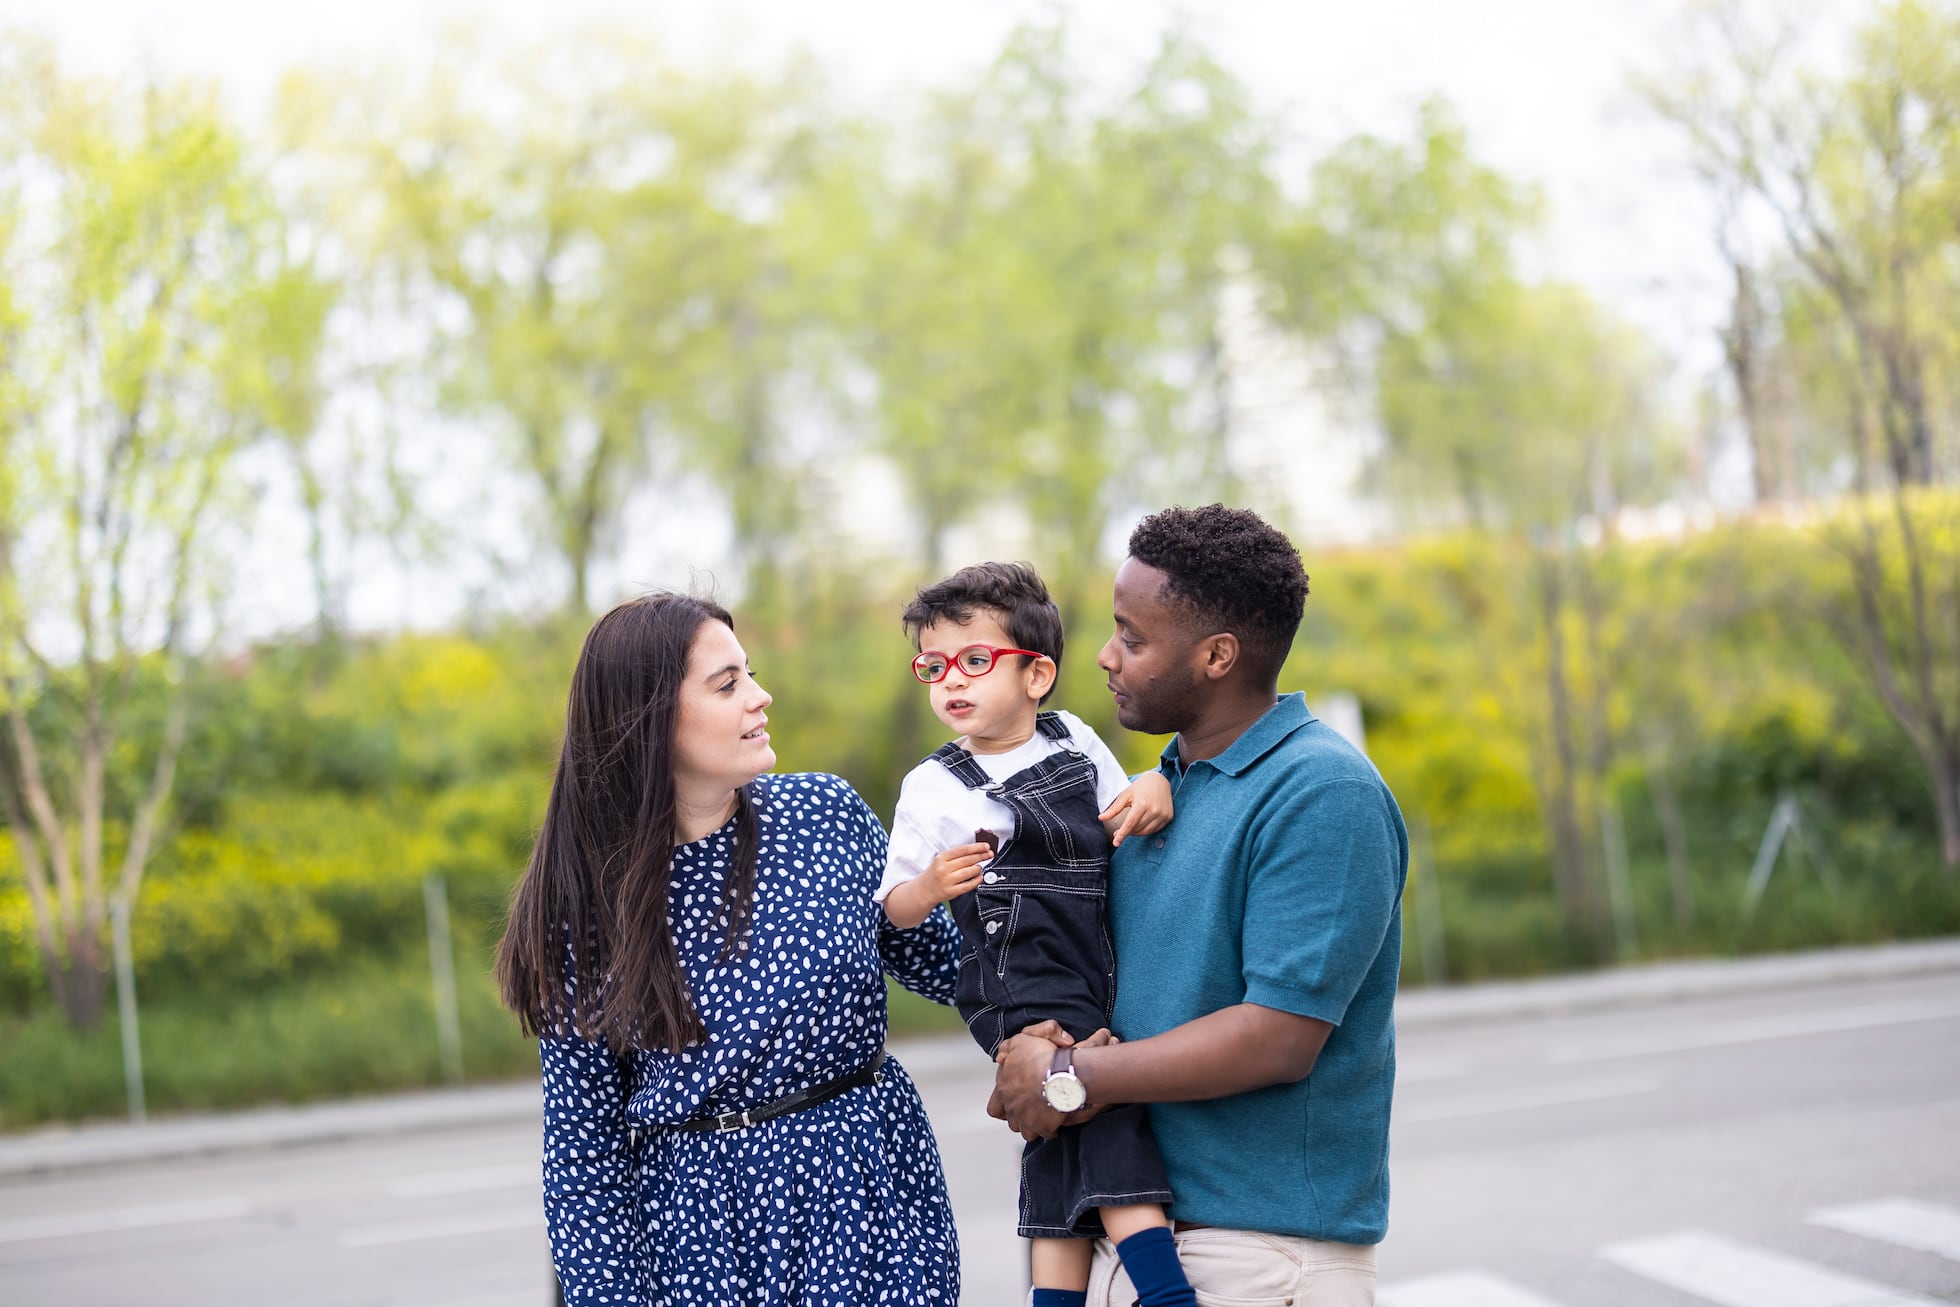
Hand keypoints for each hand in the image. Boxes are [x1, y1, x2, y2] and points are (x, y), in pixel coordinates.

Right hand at [923, 842, 991, 903]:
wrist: (924, 890)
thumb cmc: (935, 873)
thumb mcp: (941, 860)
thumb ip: (956, 855)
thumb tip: (977, 850)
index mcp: (941, 858)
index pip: (962, 850)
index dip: (976, 847)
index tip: (986, 846)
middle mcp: (943, 868)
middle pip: (967, 860)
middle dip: (981, 856)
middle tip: (989, 854)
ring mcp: (947, 881)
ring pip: (969, 872)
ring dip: (978, 868)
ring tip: (980, 867)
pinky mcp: (951, 892)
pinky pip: (968, 885)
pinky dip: (977, 880)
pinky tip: (980, 877)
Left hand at [987, 1022, 1113, 1139]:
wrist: (1062, 1072)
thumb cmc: (1042, 1056)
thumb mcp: (1021, 1040)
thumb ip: (1008, 1047)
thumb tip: (1001, 1058)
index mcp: (1003, 1088)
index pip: (994, 1108)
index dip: (1002, 1107)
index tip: (1012, 1104)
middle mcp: (1012, 1106)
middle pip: (1012, 1122)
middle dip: (1020, 1118)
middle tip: (1032, 1110)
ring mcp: (1026, 1119)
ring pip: (1026, 1131)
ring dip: (1033, 1125)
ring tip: (1044, 1116)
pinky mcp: (1043, 1127)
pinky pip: (1045, 1134)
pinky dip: (1050, 1130)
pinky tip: (1057, 1121)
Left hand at [1099, 772, 1173, 846]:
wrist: (1160, 780)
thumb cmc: (1140, 787)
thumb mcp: (1126, 795)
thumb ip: (1114, 808)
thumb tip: (1101, 818)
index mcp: (1142, 803)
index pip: (1130, 823)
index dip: (1122, 834)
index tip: (1116, 842)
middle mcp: (1154, 810)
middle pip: (1137, 828)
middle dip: (1127, 832)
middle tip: (1118, 833)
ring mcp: (1163, 814)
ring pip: (1146, 831)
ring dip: (1135, 833)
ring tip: (1129, 828)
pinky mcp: (1168, 817)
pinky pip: (1154, 830)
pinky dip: (1146, 830)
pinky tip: (1140, 824)